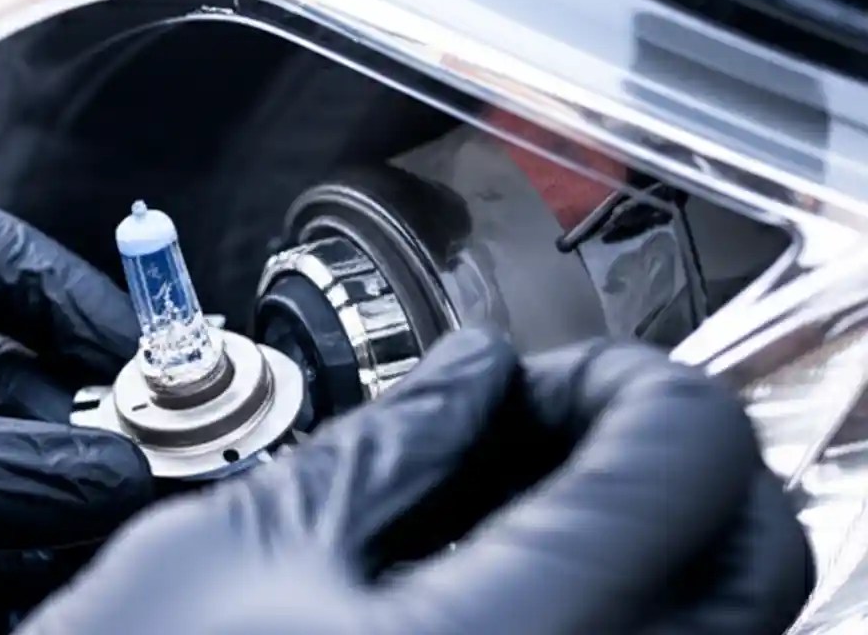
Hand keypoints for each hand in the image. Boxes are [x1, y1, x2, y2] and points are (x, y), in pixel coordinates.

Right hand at [18, 329, 813, 633]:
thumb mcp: (232, 554)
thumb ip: (381, 444)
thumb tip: (465, 373)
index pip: (685, 446)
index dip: (616, 375)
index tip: (526, 380)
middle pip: (751, 541)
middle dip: (656, 448)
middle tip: (537, 423)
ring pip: (719, 617)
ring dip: (642, 523)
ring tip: (511, 487)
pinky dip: (613, 594)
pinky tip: (504, 563)